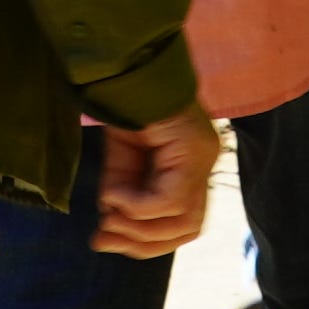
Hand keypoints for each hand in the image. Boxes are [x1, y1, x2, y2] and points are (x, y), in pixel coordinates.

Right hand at [92, 110, 221, 258]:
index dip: (148, 243)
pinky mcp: (194, 148)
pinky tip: (114, 196)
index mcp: (191, 166)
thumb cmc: (125, 106)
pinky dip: (139, 206)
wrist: (126, 64)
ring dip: (140, 229)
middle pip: (189, 229)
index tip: (107, 240)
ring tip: (108, 218)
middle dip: (144, 244)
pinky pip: (171, 198)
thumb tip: (106, 232)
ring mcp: (203, 155)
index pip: (184, 224)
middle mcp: (204, 162)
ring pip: (185, 220)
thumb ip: (122, 193)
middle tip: (104, 238)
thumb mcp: (121, 161)